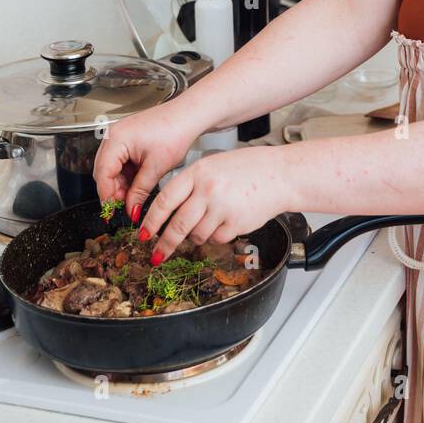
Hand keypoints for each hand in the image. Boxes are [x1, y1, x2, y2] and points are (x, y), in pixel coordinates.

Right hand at [93, 102, 196, 219]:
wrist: (189, 116)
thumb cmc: (175, 132)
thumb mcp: (157, 167)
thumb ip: (140, 191)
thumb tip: (131, 209)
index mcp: (116, 139)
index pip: (103, 174)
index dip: (107, 196)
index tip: (111, 212)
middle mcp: (113, 135)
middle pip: (103, 171)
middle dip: (113, 191)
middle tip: (125, 207)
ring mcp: (119, 135)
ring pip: (111, 167)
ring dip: (120, 184)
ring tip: (133, 197)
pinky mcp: (127, 138)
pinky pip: (119, 161)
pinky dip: (126, 174)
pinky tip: (136, 184)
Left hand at [137, 146, 289, 262]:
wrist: (279, 175)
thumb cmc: (246, 169)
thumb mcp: (213, 166)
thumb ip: (191, 185)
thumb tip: (168, 212)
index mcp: (198, 172)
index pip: (165, 200)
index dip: (151, 220)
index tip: (144, 234)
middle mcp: (208, 189)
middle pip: (177, 225)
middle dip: (165, 244)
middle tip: (157, 255)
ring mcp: (222, 207)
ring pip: (196, 235)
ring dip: (196, 236)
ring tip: (209, 223)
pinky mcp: (236, 223)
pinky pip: (216, 238)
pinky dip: (217, 235)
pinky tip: (227, 221)